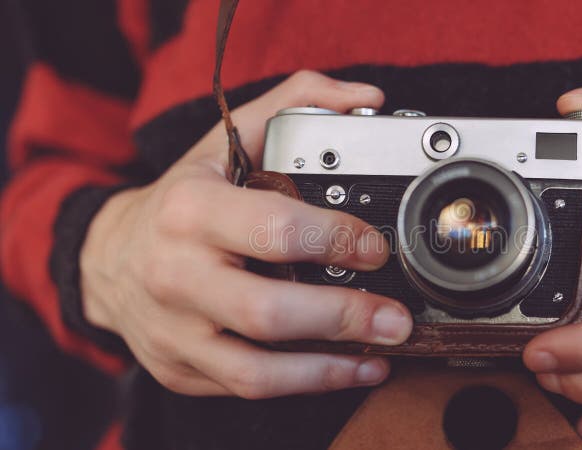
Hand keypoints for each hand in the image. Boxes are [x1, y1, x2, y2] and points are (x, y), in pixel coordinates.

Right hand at [81, 71, 412, 398]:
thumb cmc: (181, 199)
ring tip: (382, 352)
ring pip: (257, 368)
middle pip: (267, 310)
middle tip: (394, 317)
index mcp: (191, 209)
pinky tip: (347, 368)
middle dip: (343, 317)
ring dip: (330, 366)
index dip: (335, 240)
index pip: (274, 229)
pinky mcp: (181, 368)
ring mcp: (176, 330)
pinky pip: (249, 386)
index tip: (375, 249)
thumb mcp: (227, 139)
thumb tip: (366, 99)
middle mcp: (177, 274)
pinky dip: (305, 382)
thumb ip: (297, 103)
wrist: (111, 258)